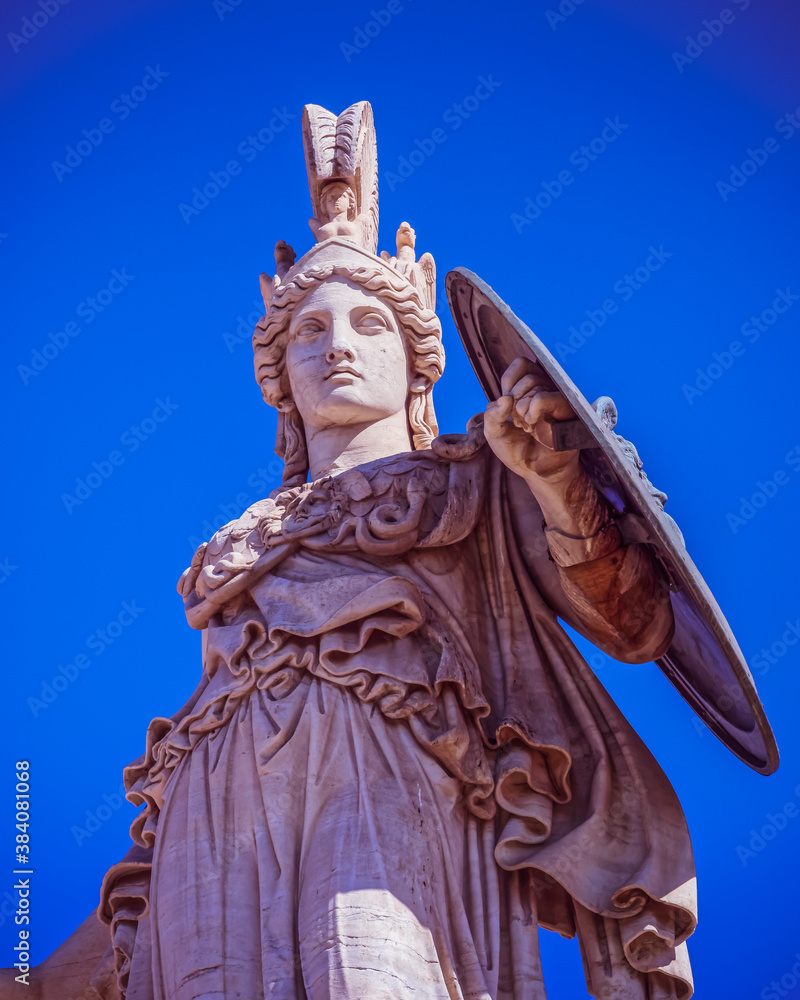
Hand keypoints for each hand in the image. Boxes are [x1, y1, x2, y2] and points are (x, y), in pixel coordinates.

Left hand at [483, 357, 580, 485]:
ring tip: (527, 426)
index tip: (506, 404)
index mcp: (530, 389)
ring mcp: (558, 400)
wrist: (536, 472)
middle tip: (518, 421)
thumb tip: (505, 399)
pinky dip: (534, 406)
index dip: (509, 381)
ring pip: (536, 384)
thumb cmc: (518, 451)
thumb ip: (492, 415)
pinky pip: (547, 397)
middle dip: (515, 399)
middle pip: (528, 376)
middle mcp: (546, 390)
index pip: (521, 365)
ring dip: (523, 407)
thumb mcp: (494, 433)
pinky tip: (532, 422)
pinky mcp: (567, 412)